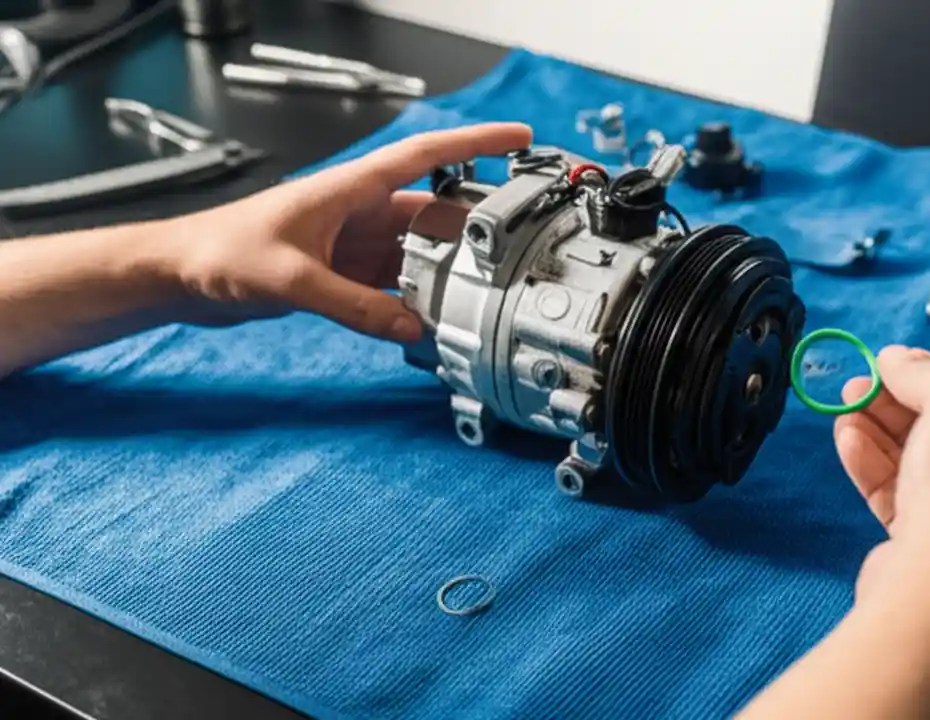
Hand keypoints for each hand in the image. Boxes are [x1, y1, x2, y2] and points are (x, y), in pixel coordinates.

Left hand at [167, 123, 532, 341]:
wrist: (180, 276)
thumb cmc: (218, 252)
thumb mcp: (289, 279)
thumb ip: (352, 305)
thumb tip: (409, 326)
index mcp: (349, 189)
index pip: (425, 156)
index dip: (476, 143)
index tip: (519, 138)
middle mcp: (359, 212)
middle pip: (433, 213)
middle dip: (472, 230)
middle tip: (512, 250)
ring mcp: (353, 244)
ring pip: (418, 253)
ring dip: (444, 273)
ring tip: (477, 295)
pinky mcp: (343, 274)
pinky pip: (394, 285)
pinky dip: (414, 301)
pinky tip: (431, 319)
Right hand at [835, 346, 929, 602]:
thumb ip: (929, 372)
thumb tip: (896, 358)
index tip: (896, 362)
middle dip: (902, 404)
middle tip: (860, 380)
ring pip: (922, 465)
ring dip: (881, 429)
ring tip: (844, 401)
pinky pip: (903, 496)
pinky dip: (874, 464)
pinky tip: (847, 436)